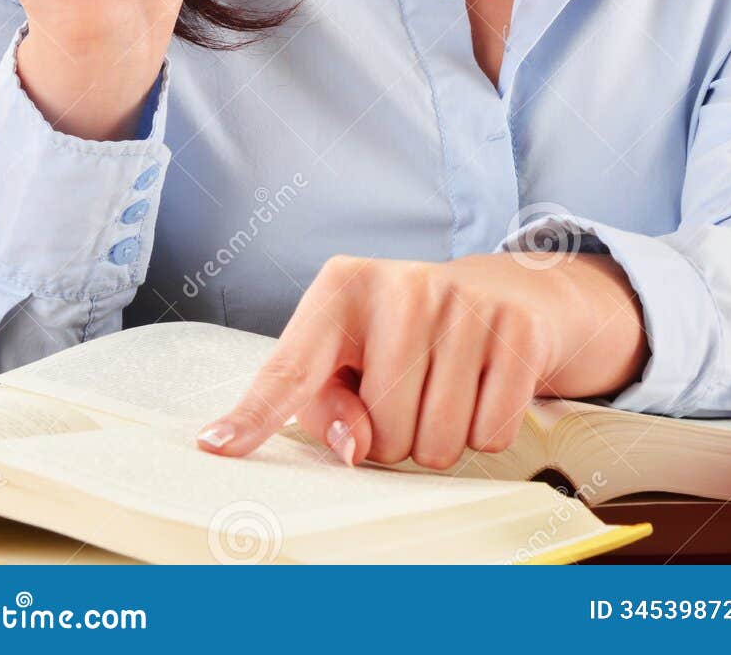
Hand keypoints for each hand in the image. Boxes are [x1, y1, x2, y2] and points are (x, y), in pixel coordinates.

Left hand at [195, 251, 647, 469]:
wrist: (507, 293)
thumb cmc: (408, 336)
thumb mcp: (352, 357)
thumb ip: (328, 406)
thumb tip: (354, 447)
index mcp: (340, 288)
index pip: (289, 368)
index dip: (253, 417)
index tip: (215, 447)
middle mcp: (400, 283)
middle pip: (379, 431)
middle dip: (394, 436)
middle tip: (409, 393)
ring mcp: (462, 300)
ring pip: (437, 440)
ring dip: (440, 439)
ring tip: (444, 390)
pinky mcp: (515, 327)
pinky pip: (490, 431)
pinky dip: (488, 431)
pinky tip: (484, 387)